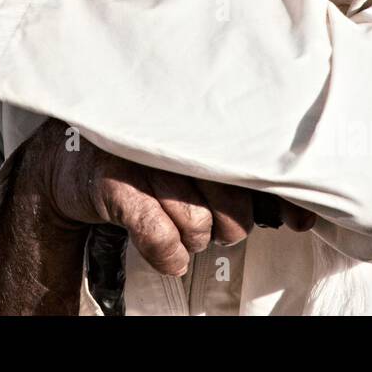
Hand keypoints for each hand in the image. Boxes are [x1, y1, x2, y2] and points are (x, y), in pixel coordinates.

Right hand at [12, 120, 313, 277]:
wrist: (69, 161)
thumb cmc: (147, 156)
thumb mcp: (197, 157)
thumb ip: (247, 177)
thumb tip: (302, 216)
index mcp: (204, 118)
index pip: (258, 162)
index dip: (283, 198)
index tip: (299, 220)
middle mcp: (175, 132)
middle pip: (233, 204)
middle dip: (228, 224)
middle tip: (208, 216)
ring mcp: (143, 156)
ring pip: (197, 225)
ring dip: (191, 237)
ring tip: (176, 221)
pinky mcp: (113, 183)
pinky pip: (160, 237)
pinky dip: (167, 253)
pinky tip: (166, 248)